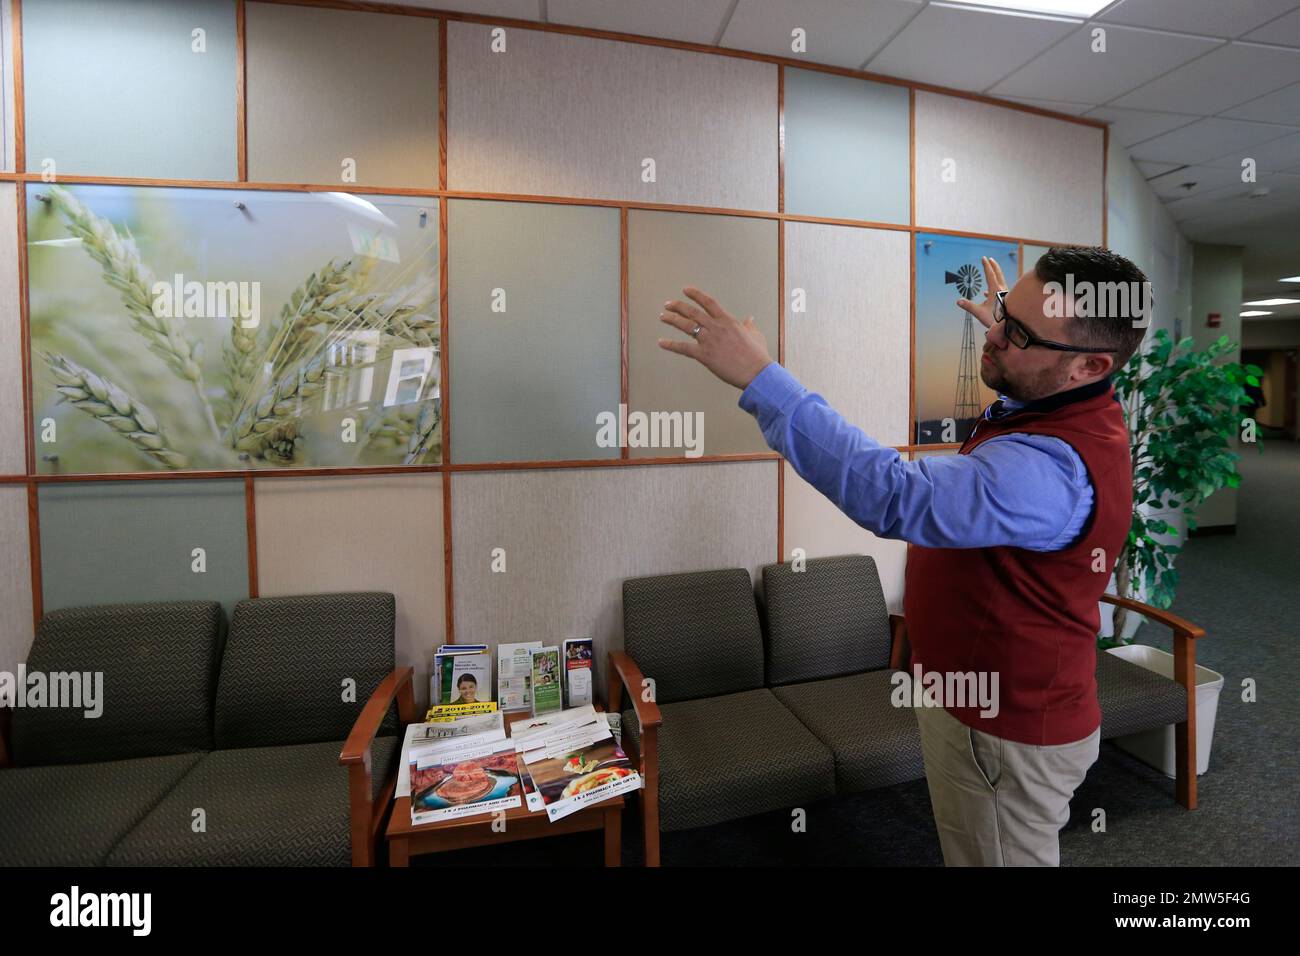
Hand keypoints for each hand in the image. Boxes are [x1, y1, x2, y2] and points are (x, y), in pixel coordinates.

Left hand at [657, 287, 773, 388]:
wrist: (756, 372)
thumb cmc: (757, 355)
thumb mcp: (755, 335)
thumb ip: (749, 326)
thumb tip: (750, 319)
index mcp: (728, 321)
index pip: (708, 302)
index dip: (695, 294)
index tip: (685, 290)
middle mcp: (716, 327)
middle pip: (693, 312)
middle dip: (678, 306)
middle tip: (668, 304)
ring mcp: (709, 340)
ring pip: (686, 326)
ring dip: (672, 319)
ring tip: (663, 316)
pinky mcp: (704, 355)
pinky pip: (683, 348)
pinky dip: (671, 345)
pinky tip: (661, 342)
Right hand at [956, 255, 1008, 329]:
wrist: (1008, 326)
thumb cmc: (994, 319)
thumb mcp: (979, 312)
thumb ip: (968, 306)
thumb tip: (958, 301)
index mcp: (995, 290)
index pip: (990, 274)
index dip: (986, 266)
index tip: (983, 258)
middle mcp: (1002, 290)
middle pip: (998, 274)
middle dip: (994, 266)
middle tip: (990, 259)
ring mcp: (1005, 294)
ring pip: (1000, 281)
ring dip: (995, 275)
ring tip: (991, 272)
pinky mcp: (1006, 300)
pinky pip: (999, 290)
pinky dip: (993, 289)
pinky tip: (985, 293)